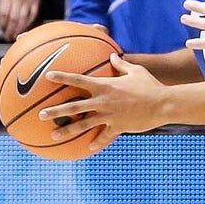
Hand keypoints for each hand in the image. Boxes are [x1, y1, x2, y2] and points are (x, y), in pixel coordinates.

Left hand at [0, 0, 42, 40]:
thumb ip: (3, 6)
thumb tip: (4, 20)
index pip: (3, 15)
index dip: (3, 25)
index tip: (2, 31)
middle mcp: (17, 1)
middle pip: (13, 19)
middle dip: (10, 30)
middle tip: (8, 37)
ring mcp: (28, 3)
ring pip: (23, 20)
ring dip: (19, 30)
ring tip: (16, 36)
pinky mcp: (36, 3)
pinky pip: (33, 16)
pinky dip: (29, 24)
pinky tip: (26, 28)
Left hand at [40, 53, 167, 150]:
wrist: (163, 104)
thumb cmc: (150, 85)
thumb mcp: (136, 71)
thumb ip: (121, 64)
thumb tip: (113, 55)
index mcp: (105, 87)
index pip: (79, 80)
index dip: (63, 77)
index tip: (48, 76)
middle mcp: (103, 102)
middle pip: (74, 107)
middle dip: (56, 111)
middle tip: (41, 115)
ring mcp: (109, 116)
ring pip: (83, 126)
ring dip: (67, 131)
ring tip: (53, 135)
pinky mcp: (118, 128)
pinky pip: (104, 137)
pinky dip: (96, 142)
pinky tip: (89, 148)